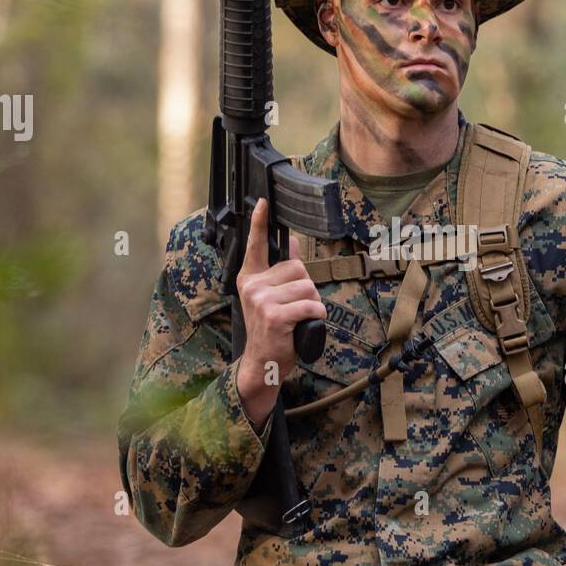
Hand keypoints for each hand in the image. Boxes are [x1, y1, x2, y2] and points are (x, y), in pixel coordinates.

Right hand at [235, 198, 325, 429]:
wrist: (263, 363)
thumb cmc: (272, 331)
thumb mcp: (270, 298)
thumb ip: (278, 272)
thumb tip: (290, 243)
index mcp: (250, 278)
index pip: (255, 245)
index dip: (260, 223)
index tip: (262, 202)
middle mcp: (252, 285)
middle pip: (298, 269)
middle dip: (306, 288)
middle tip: (296, 308)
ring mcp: (261, 300)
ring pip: (307, 287)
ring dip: (312, 304)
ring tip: (299, 319)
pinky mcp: (274, 315)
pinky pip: (310, 305)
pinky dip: (316, 316)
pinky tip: (304, 326)